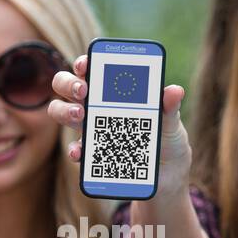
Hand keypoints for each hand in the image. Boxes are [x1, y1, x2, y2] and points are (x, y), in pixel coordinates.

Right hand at [48, 55, 191, 197]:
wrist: (168, 173)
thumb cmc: (167, 139)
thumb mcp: (170, 122)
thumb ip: (169, 107)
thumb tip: (175, 91)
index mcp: (115, 91)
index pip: (93, 69)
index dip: (85, 63)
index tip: (86, 65)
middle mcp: (97, 106)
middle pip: (68, 86)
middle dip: (69, 83)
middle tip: (83, 91)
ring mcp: (91, 130)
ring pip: (63, 112)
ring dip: (65, 111)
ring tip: (80, 115)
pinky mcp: (92, 155)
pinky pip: (75, 150)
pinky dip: (74, 150)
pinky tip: (80, 153)